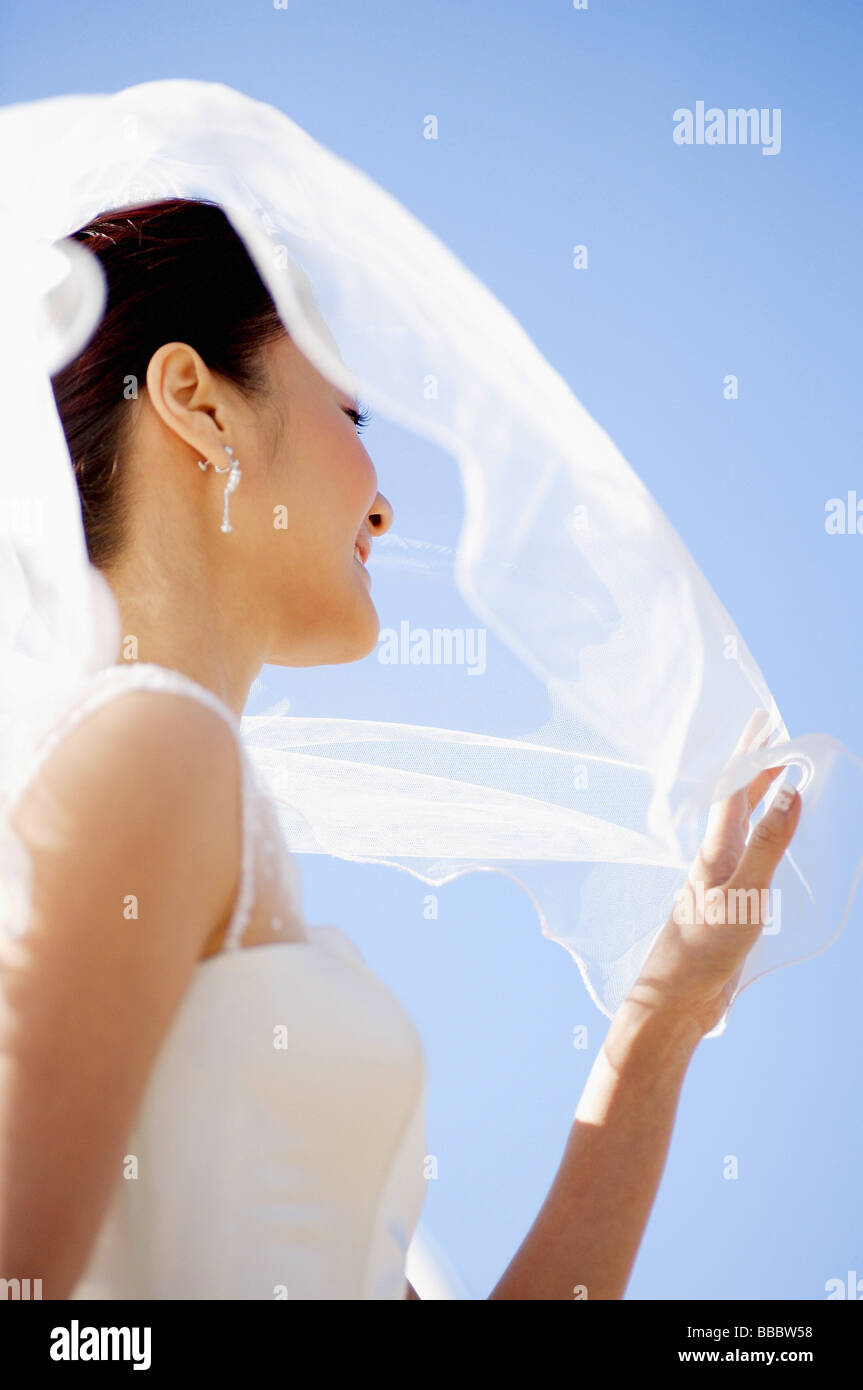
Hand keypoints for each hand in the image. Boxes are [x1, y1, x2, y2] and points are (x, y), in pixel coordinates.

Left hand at [628, 712, 801, 1038]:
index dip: (750, 754)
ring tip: (776, 784)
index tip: (766, 722)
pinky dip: (760, 839)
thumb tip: (788, 791)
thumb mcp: (745, 894)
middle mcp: (713, 862)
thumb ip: (768, 844)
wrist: (673, 1002)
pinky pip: (745, 859)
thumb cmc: (703, 951)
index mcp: (715, 851)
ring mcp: (715, 885)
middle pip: (735, 804)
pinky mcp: (721, 910)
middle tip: (777, 742)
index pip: (734, 789)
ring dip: (757, 802)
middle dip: (755, 770)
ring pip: (739, 830)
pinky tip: (764, 850)